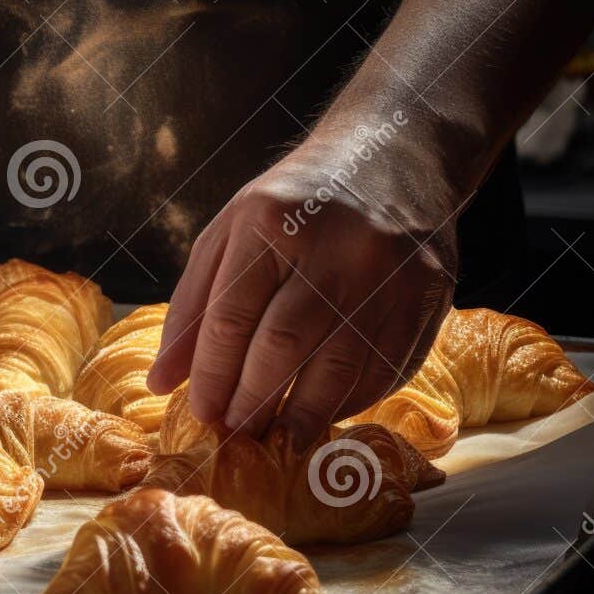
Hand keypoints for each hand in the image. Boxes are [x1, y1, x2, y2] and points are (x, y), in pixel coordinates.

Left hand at [147, 132, 458, 448]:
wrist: (395, 156)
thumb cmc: (298, 203)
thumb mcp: (233, 232)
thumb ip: (195, 304)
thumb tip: (163, 381)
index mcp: (272, 219)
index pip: (231, 316)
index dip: (212, 375)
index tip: (202, 413)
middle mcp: (336, 245)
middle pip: (283, 345)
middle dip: (252, 402)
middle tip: (237, 433)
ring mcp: (390, 271)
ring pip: (340, 367)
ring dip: (303, 414)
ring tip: (278, 438)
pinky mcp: (429, 294)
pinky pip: (386, 367)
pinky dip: (351, 401)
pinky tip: (326, 411)